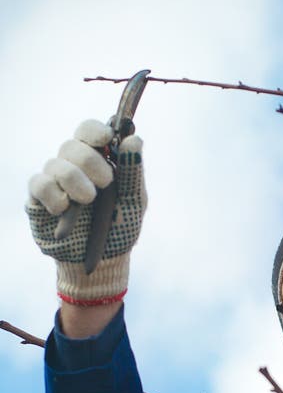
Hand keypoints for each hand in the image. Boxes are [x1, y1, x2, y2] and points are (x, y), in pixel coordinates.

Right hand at [26, 120, 146, 304]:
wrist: (103, 262)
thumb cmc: (120, 228)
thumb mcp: (134, 202)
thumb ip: (133, 172)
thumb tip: (135, 139)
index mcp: (97, 161)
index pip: (88, 131)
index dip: (95, 131)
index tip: (107, 138)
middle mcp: (73, 166)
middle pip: (72, 145)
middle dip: (91, 162)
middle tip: (105, 183)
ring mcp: (54, 182)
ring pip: (56, 164)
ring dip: (76, 181)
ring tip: (88, 201)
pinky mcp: (39, 199)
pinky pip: (40, 184)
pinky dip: (55, 196)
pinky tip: (64, 210)